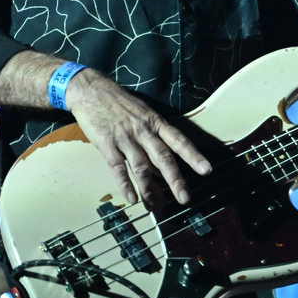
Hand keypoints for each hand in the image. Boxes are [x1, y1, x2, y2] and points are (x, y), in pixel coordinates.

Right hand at [64, 70, 211, 205]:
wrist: (90, 89)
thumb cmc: (119, 102)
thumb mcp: (143, 113)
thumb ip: (154, 138)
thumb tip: (162, 167)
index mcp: (155, 122)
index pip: (179, 140)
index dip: (193, 156)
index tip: (207, 170)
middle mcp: (143, 131)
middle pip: (163, 158)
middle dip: (175, 180)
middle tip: (185, 198)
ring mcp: (125, 138)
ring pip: (141, 167)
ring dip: (150, 190)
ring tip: (157, 207)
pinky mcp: (106, 144)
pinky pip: (118, 168)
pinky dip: (125, 184)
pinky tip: (132, 198)